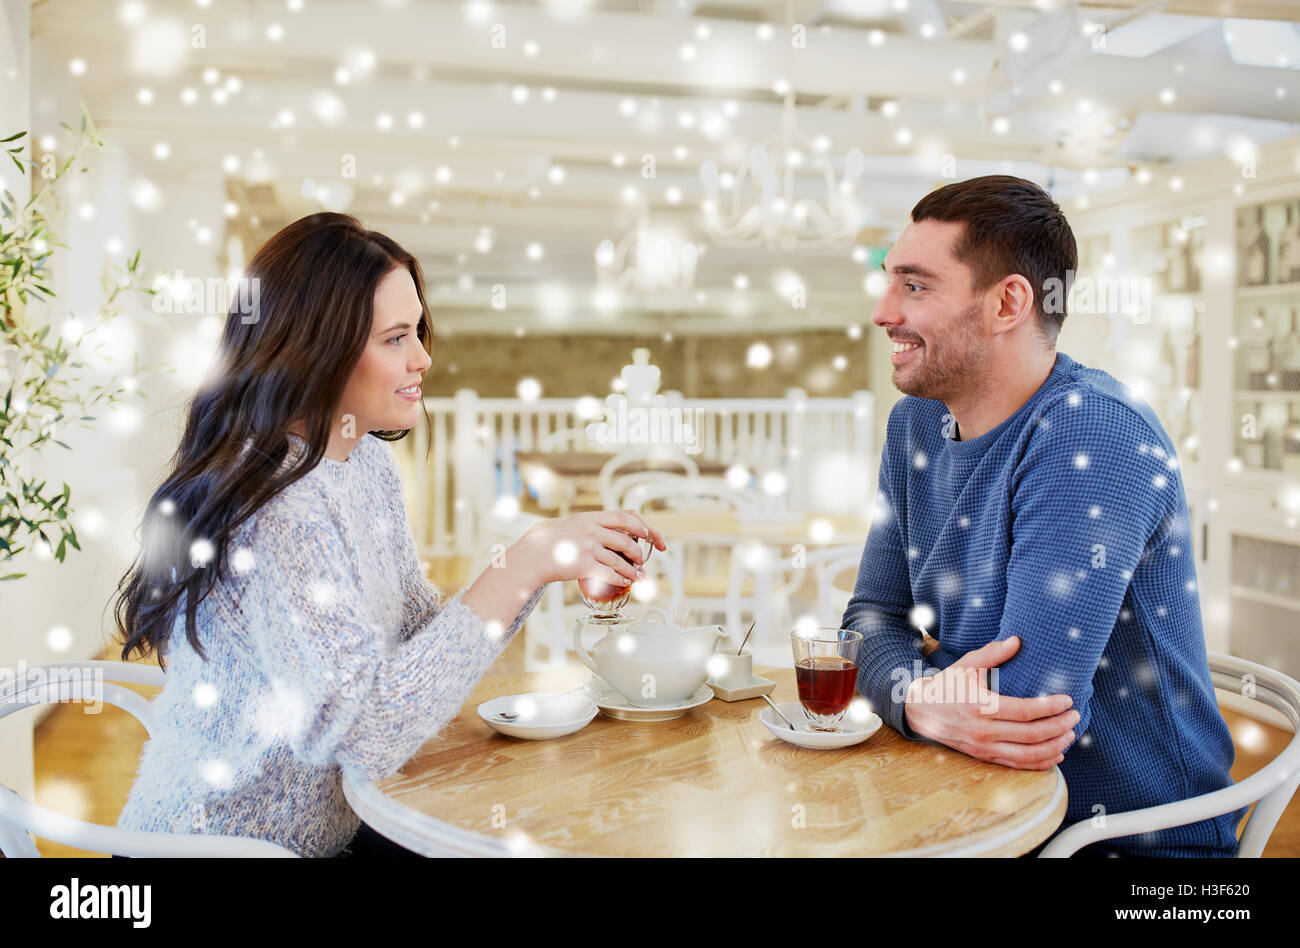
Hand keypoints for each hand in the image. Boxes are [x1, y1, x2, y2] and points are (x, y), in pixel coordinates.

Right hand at [515, 509, 667, 589]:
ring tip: (639, 577)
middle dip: (640, 553)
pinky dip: (622, 579)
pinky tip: (626, 582)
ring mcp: (588, 547)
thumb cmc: (550, 541)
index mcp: (591, 518)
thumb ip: (592, 525)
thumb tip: (612, 528)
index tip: (651, 535)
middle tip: (643, 561)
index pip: (625, 516)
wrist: (531, 554)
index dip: (643, 525)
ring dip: (633, 571)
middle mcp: (592, 530)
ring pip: (621, 560)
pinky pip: (610, 574)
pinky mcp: (583, 565)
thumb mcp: (572, 524)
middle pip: (627, 540)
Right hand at [902, 636, 1079, 770]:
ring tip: (1070, 734)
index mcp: (981, 706)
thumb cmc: (946, 685)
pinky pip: (1017, 765)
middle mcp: (984, 731)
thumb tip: (1017, 640)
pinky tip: (1056, 753)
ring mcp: (984, 747)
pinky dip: (1040, 762)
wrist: (921, 711)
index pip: (1026, 711)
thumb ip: (992, 653)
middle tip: (1076, 716)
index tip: (1068, 700)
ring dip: (1054, 746)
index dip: (1051, 707)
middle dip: (1059, 726)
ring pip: (1028, 755)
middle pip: (1032, 735)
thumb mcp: (966, 665)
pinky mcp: (984, 757)